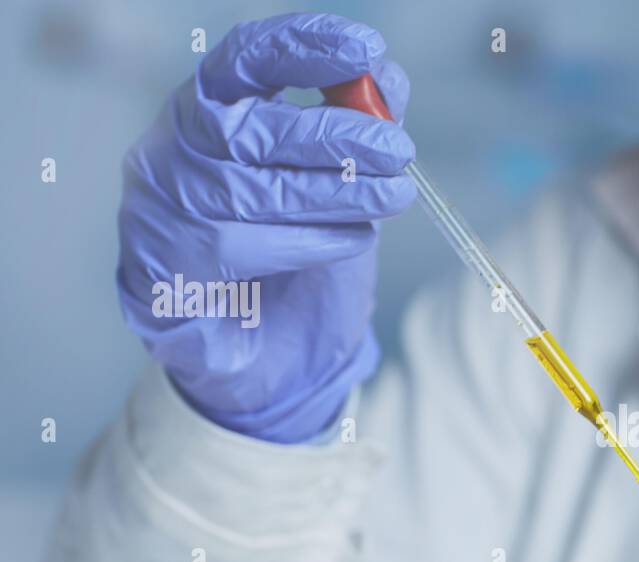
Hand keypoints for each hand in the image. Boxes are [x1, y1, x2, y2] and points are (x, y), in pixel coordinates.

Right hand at [116, 13, 416, 442]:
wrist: (263, 354)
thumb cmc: (293, 253)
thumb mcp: (330, 181)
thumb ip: (353, 128)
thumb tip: (388, 81)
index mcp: (204, 116)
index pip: (241, 61)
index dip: (303, 48)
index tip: (367, 51)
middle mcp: (169, 157)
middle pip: (246, 128)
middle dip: (333, 132)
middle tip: (399, 148)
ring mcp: (159, 215)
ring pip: (253, 190)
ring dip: (338, 191)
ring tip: (395, 195)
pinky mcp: (167, 275)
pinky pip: (247, 248)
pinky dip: (315, 241)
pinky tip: (355, 239)